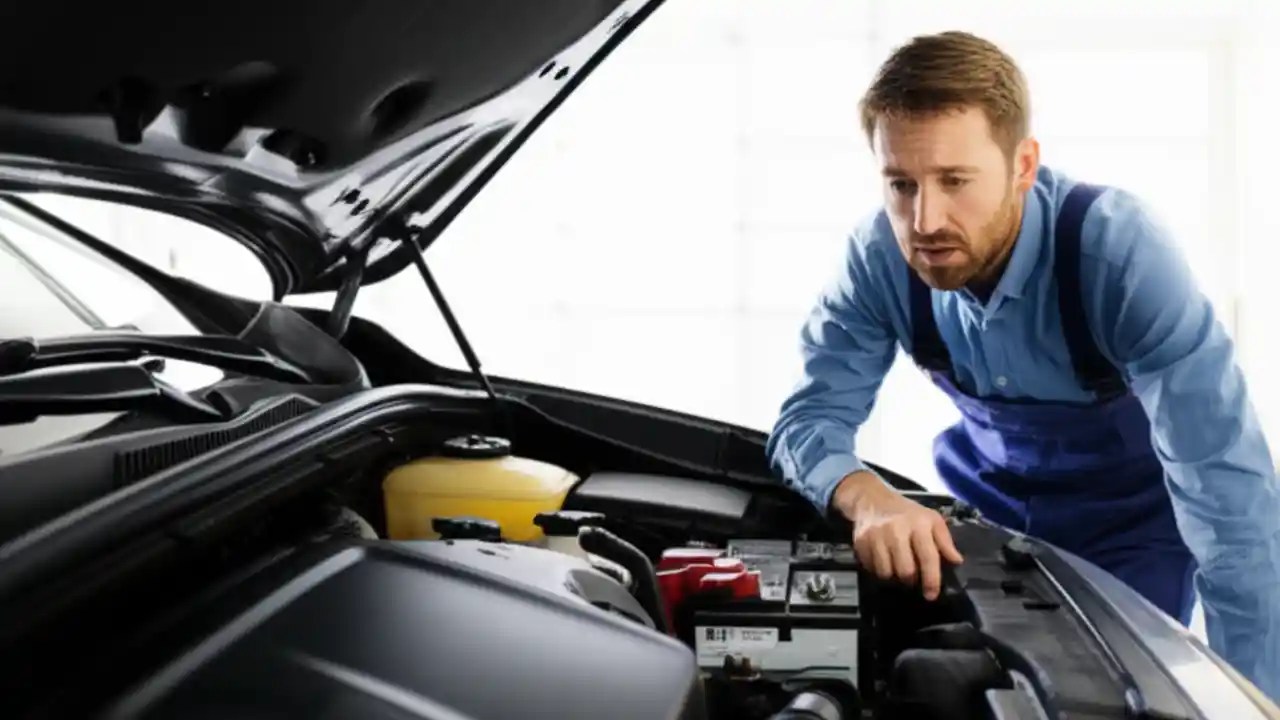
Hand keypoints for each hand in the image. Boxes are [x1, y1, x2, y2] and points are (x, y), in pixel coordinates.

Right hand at [832, 471, 963, 599]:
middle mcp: (896, 530)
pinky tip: (882, 561)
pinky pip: (870, 568)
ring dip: (893, 576)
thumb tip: (956, 561)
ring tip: (896, 568)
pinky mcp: (860, 542)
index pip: (928, 557)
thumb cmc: (907, 513)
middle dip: (910, 580)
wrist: (872, 499)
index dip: (931, 580)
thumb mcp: (931, 519)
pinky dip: (877, 570)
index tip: (932, 594)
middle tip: (912, 576)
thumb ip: (944, 541)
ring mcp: (876, 535)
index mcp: (919, 524)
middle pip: (905, 570)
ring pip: (886, 573)